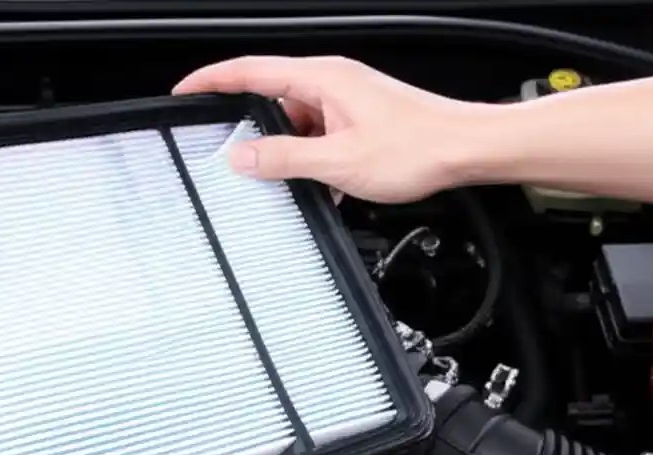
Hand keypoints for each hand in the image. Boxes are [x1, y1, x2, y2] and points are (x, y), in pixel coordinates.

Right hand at [173, 56, 499, 202]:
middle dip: (253, 132)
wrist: (466, 149)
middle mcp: (332, 82)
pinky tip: (324, 186)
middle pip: (272, 100)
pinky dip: (314, 160)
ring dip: (291, 154)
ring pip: (297, 124)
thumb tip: (243, 157)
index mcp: (322, 79)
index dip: (212, 80)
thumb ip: (285, 158)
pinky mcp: (359, 119)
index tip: (185, 92)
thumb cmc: (418, 146)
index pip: (250, 71)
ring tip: (295, 181)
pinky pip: (320, 137)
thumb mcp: (339, 162)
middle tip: (236, 159)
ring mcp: (347, 101)